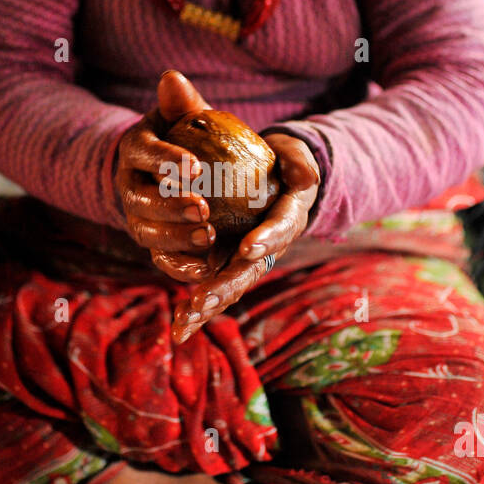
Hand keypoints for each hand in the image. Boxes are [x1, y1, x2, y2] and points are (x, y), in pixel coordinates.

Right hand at [114, 71, 220, 282]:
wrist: (173, 168)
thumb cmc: (185, 134)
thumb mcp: (183, 116)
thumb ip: (181, 103)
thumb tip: (172, 78)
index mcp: (135, 150)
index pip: (144, 154)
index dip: (166, 161)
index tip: (196, 167)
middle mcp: (128, 185)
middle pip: (140, 200)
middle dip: (170, 206)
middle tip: (204, 209)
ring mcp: (137, 216)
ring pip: (146, 232)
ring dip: (176, 237)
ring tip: (208, 235)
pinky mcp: (151, 241)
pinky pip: (159, 258)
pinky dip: (179, 265)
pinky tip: (206, 267)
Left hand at [171, 132, 319, 343]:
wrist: (275, 177)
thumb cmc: (282, 163)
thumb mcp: (294, 156)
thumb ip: (300, 163)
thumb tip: (306, 175)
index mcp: (287, 219)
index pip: (280, 230)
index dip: (266, 240)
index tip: (248, 247)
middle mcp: (268, 248)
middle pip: (249, 271)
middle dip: (226, 287)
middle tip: (203, 300)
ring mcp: (246, 260)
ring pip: (229, 287)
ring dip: (206, 307)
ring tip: (183, 322)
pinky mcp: (227, 264)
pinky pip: (212, 288)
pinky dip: (196, 309)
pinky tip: (177, 327)